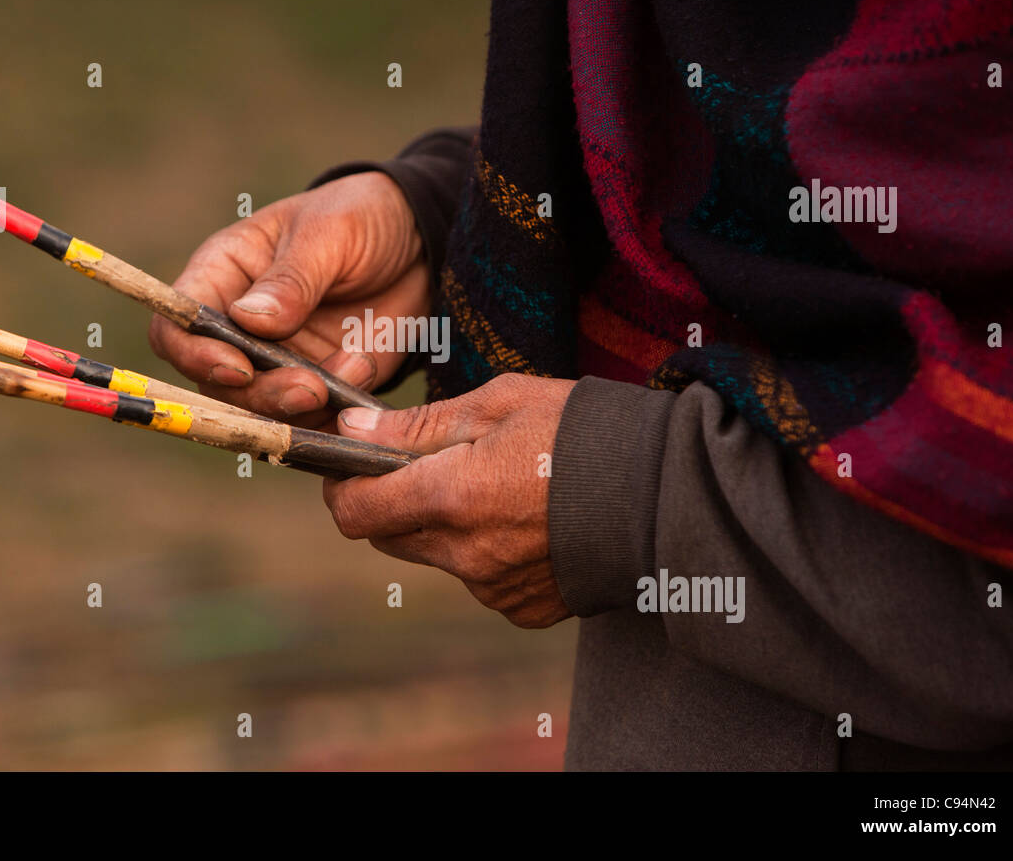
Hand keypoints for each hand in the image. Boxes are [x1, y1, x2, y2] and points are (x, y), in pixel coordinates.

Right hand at [148, 172, 428, 427]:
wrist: (422, 243)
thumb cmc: (362, 217)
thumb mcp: (330, 233)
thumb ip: (292, 279)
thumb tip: (248, 321)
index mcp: (223, 276)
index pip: (177, 327)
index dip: (194, 354)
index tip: (236, 366)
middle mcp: (239, 328)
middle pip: (218, 384)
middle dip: (260, 395)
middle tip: (310, 389)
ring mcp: (278, 362)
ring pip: (264, 412)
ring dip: (301, 409)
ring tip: (351, 370)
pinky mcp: (319, 386)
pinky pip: (312, 422)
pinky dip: (334, 416)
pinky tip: (363, 375)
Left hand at [323, 373, 576, 627]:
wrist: (669, 491)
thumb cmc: (584, 432)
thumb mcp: (501, 404)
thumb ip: (420, 425)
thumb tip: (352, 432)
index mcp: (452, 496)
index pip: (355, 511)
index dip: (343, 487)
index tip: (353, 464)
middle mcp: (464, 554)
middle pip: (388, 536)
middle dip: (392, 501)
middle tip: (431, 463)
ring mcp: (493, 588)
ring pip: (435, 557)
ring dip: (443, 526)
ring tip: (498, 487)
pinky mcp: (521, 609)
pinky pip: (478, 581)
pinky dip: (485, 552)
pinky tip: (527, 521)